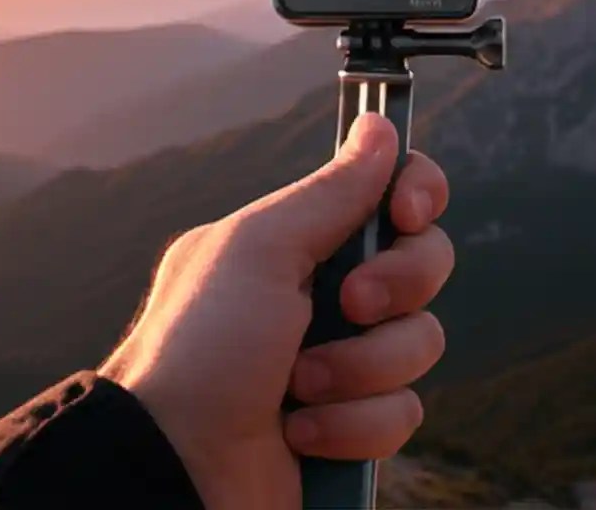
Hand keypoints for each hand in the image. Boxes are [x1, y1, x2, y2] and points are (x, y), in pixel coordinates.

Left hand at [98, 113, 452, 508]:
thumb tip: (380, 128)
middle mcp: (326, 293)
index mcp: (298, 241)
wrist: (171, 466)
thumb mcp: (259, 250)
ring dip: (362, 368)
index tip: (408, 214)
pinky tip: (301, 434)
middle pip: (424, 263)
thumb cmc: (197, 350)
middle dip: (397, 286)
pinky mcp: (354, 423)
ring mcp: (344, 359)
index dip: (416, 195)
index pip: (388, 195)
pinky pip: (403, 412)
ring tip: (297, 387)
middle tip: (348, 304)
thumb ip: (331, 190)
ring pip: (422, 342)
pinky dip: (353, 424)